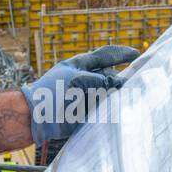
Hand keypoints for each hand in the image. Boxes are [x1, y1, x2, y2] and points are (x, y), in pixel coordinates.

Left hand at [20, 45, 138, 147]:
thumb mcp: (77, 80)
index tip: (137, 54)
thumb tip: (118, 83)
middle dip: (121, 77)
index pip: (105, 55)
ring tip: (127, 96)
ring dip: (117, 93)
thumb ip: (99, 80)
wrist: (35, 117)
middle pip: (109, 74)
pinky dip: (110, 106)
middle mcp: (84, 77)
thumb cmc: (52, 93)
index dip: (121, 53)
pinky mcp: (85, 110)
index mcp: (80, 64)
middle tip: (134, 83)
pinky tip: (118, 108)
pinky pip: (103, 106)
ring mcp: (85, 94)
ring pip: (107, 91)